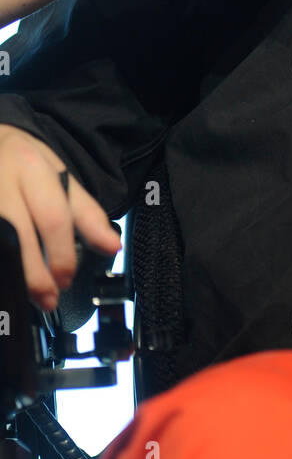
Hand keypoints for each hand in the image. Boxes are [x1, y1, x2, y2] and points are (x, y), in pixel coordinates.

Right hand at [0, 124, 121, 311]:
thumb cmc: (24, 163)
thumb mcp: (59, 176)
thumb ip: (86, 213)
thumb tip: (113, 247)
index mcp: (32, 169)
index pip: (53, 218)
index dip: (62, 255)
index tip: (67, 279)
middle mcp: (3, 183)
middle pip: (22, 236)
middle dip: (38, 275)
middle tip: (51, 295)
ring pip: (2, 245)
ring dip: (18, 276)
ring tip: (32, 295)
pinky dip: (3, 263)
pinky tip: (10, 276)